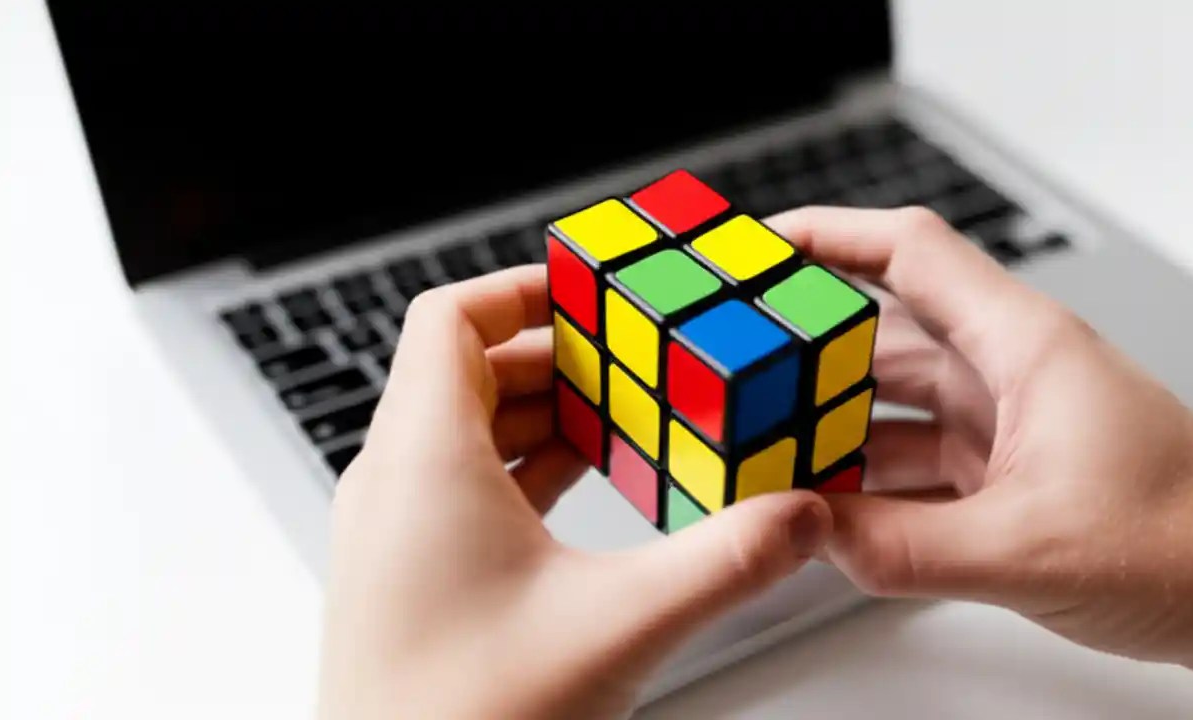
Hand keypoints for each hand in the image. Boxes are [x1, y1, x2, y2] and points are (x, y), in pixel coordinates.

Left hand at [315, 265, 832, 719]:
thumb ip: (727, 560)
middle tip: (631, 355)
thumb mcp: (622, 625)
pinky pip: (458, 479)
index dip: (522, 288)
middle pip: (466, 366)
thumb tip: (803, 514)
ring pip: (461, 424)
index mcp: (424, 460)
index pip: (450, 315)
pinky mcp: (403, 572)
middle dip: (554, 354)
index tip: (589, 290)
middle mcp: (392, 482)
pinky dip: (520, 464)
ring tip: (620, 415)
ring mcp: (389, 529)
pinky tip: (582, 487)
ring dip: (539, 412)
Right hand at [766, 206, 1192, 679]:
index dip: (827, 235)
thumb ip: (904, 548)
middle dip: (806, 351)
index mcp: (1023, 347)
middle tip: (736, 368)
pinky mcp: (1006, 476)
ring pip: (891, 408)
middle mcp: (1008, 374)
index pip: (909, 253)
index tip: (758, 247)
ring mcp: (1005, 426)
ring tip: (764, 447)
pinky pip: (913, 465)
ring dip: (831, 428)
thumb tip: (809, 535)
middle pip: (882, 335)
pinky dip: (865, 485)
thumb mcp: (1028, 549)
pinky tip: (825, 509)